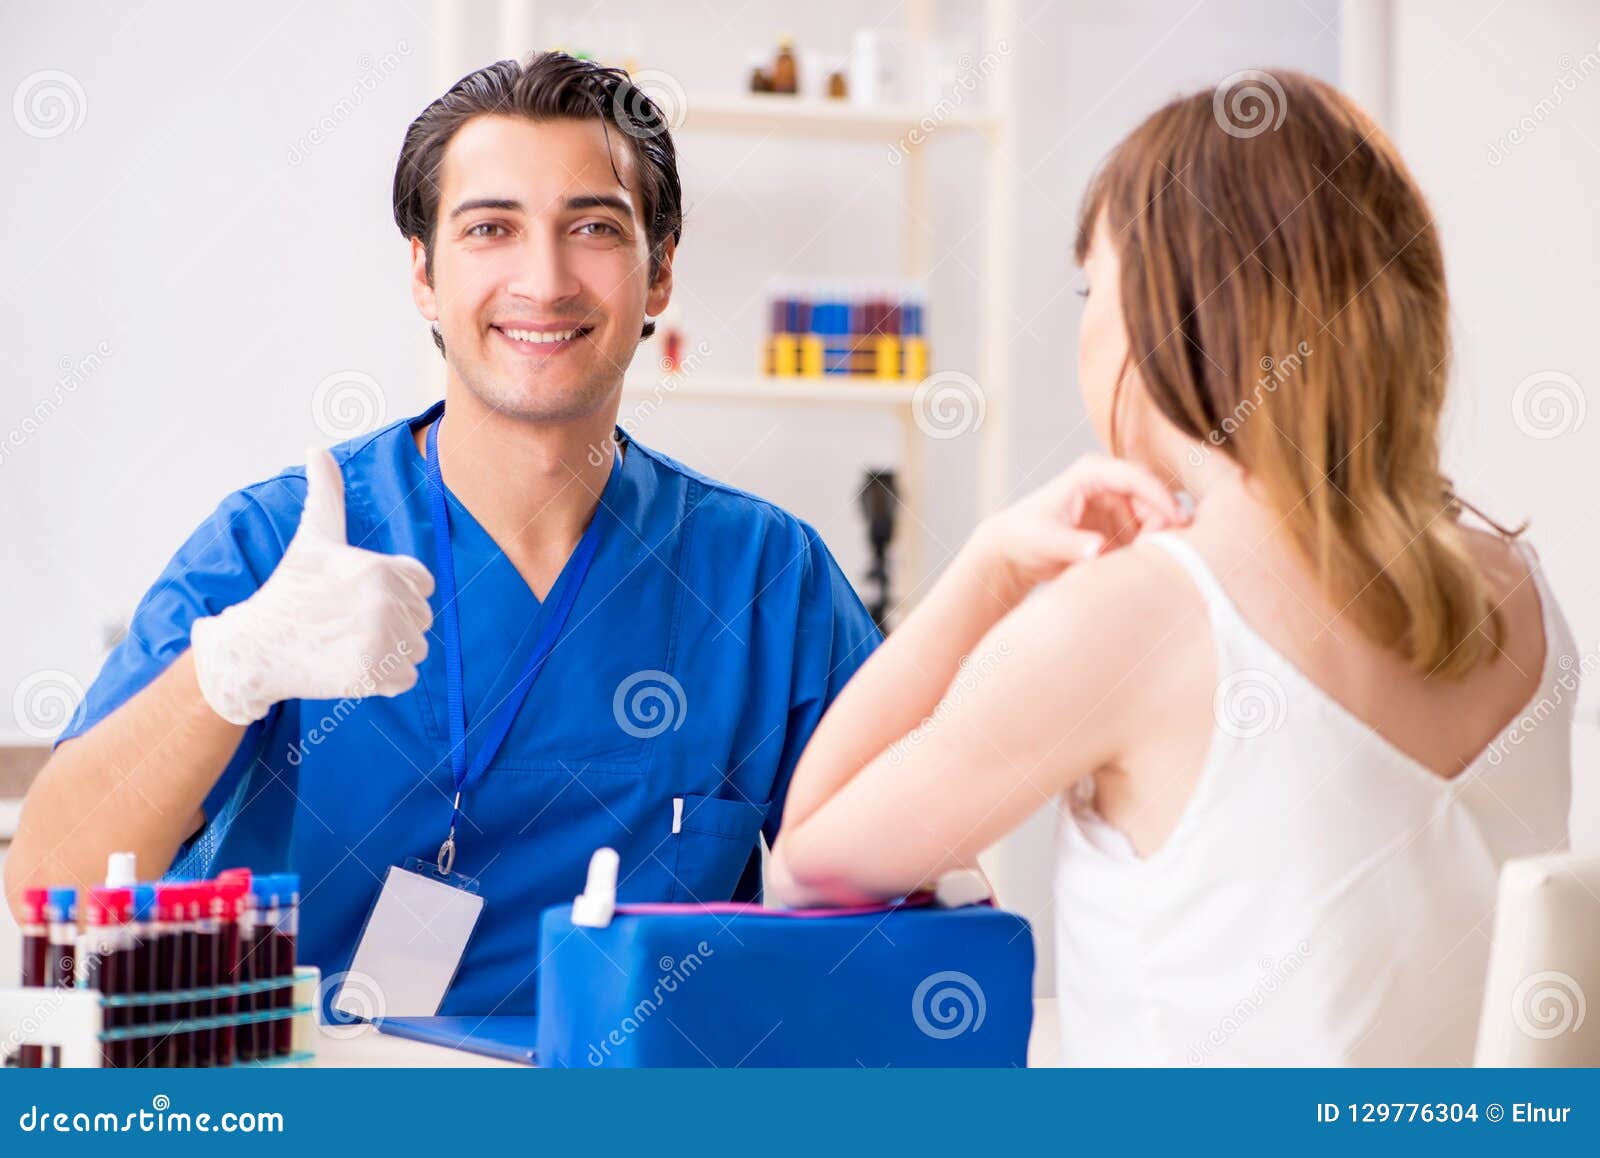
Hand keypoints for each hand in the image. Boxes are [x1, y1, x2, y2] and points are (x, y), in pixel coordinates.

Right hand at [191, 447, 435, 724]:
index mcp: (378, 568)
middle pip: (421, 618)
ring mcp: (379, 642)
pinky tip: (350, 666)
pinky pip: (407, 680)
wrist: (254, 648)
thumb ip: (326, 494)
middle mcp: (383, 603)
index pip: (422, 584)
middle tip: (347, 624)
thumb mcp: (312, 538)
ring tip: (348, 644)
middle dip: (393, 623)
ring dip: (390, 652)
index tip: (359, 597)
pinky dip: (384, 680)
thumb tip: (316, 448)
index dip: (395, 592)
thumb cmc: (289, 590)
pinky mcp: (372, 677)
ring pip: (417, 650)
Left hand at [967, 454, 1188, 603]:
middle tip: (1158, 558)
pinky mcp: (1121, 525)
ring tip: (1145, 568)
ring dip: (1155, 542)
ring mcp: (1117, 504)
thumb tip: (1098, 550)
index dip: (1160, 497)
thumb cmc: (1025, 537)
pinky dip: (1146, 552)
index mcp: (1091, 473)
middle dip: (1161, 526)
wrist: (1013, 551)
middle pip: (1152, 500)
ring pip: (1154, 520)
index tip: (1178, 520)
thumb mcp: (1046, 540)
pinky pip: (1145, 537)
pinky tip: (1140, 571)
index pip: (1136, 477)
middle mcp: (1109, 483)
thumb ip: (1073, 545)